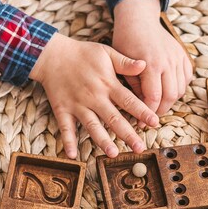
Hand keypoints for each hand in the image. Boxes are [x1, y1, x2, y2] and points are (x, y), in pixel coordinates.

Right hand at [30, 33, 159, 158]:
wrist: (52, 55)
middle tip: (140, 148)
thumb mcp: (106, 52)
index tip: (156, 122)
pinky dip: (68, 141)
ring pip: (92, 126)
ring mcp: (77, 105)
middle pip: (113, 118)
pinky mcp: (62, 109)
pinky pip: (65, 128)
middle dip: (128, 134)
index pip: (129, 100)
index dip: (143, 111)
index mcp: (107, 83)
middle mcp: (94, 97)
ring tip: (113, 153)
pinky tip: (73, 155)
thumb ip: (124, 62)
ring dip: (102, 140)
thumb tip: (145, 65)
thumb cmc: (82, 53)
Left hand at [112, 0, 191, 114]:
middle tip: (150, 117)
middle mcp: (168, 61)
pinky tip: (167, 91)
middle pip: (170, 96)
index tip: (140, 121)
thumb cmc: (126, 41)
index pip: (153, 97)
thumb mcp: (121, 63)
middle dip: (160, 110)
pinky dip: (179, 88)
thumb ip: (132, 85)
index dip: (147, 112)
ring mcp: (177, 58)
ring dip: (170, 101)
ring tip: (157, 105)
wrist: (139, 19)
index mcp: (150, 64)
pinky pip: (186, 79)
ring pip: (180, 89)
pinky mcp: (183, 56)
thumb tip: (138, 107)